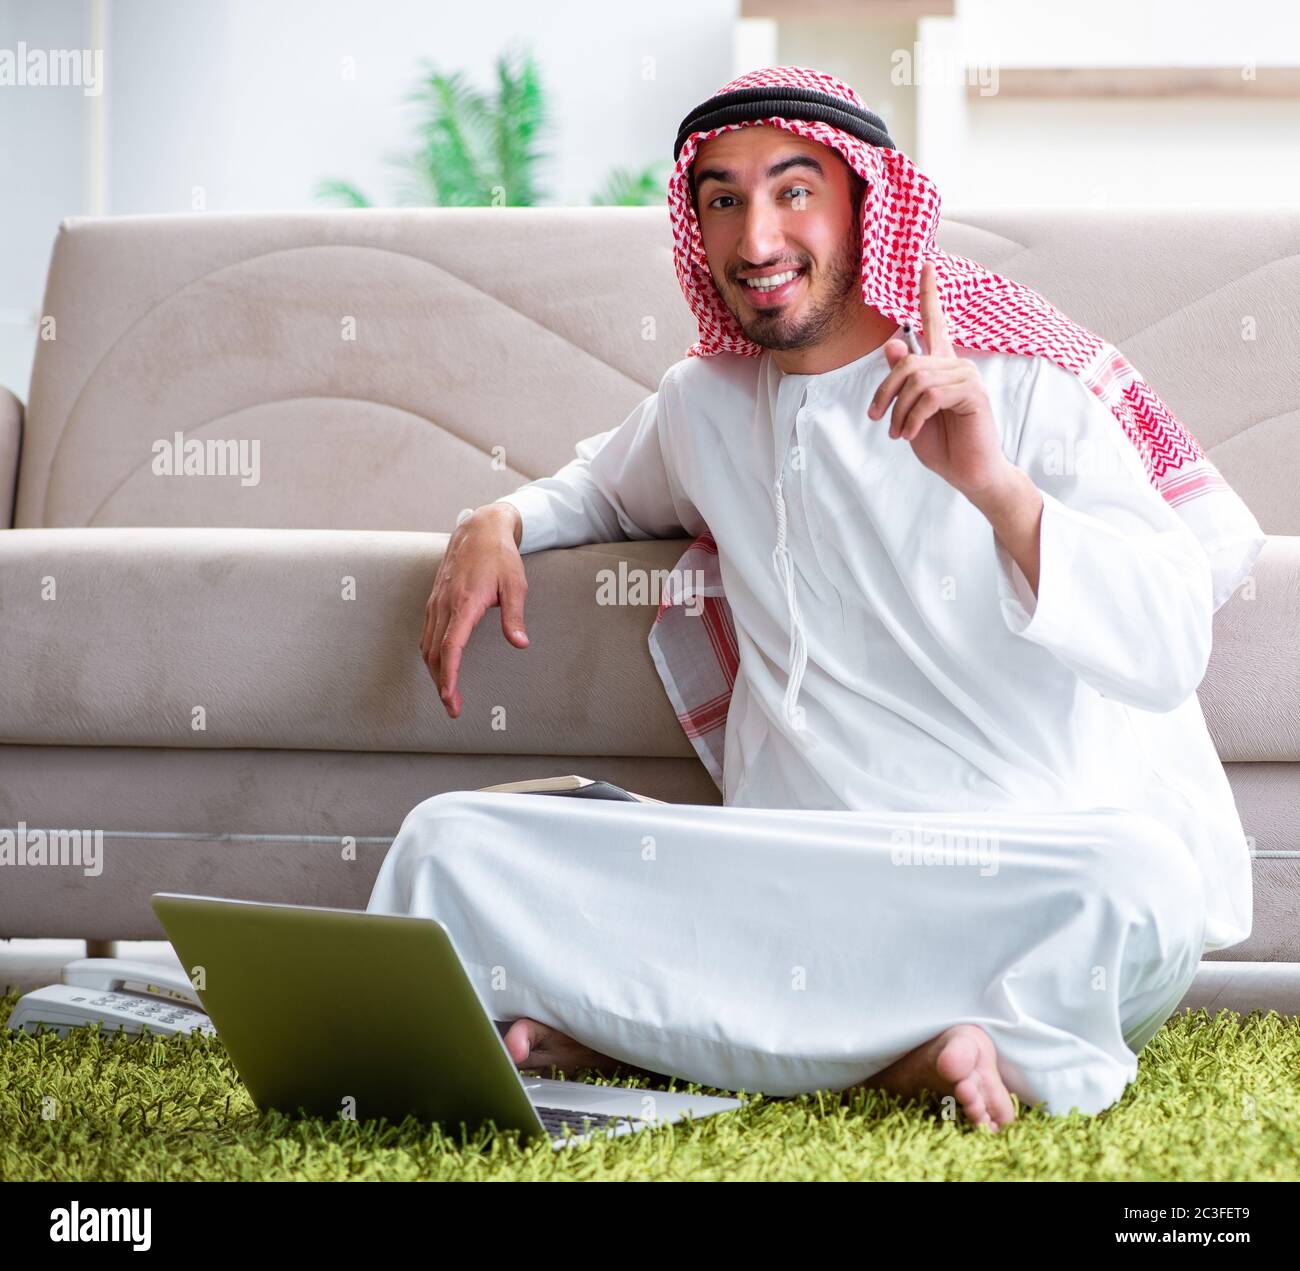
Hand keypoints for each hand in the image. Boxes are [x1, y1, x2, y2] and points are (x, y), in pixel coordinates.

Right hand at [421, 502, 528, 718]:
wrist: (478, 530)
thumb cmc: (500, 557)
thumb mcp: (516, 584)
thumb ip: (515, 616)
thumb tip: (520, 643)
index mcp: (464, 603)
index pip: (451, 647)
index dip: (449, 676)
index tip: (450, 698)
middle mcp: (444, 605)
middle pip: (435, 653)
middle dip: (441, 684)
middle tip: (453, 708)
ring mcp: (436, 603)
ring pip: (428, 645)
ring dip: (435, 672)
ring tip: (448, 694)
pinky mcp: (434, 601)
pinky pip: (427, 634)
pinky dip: (432, 655)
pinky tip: (440, 666)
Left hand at [867, 260, 1014, 503]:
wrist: (970, 474)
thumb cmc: (942, 445)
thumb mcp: (910, 412)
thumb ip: (902, 380)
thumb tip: (893, 343)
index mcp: (941, 367)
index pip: (935, 323)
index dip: (929, 294)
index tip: (925, 264)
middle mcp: (956, 365)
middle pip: (908, 361)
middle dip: (885, 392)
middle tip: (878, 419)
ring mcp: (967, 376)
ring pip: (916, 379)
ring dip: (899, 411)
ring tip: (899, 432)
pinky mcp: (973, 393)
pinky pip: (931, 394)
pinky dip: (913, 417)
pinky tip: (912, 434)